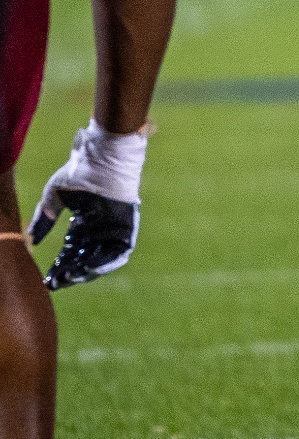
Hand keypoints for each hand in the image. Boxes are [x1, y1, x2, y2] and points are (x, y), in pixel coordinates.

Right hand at [31, 121, 147, 289]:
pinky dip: (107, 261)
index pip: (71, 252)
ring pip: (101, 257)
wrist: (102, 156)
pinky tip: (91, 269)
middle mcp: (98, 229)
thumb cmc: (78, 172)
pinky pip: (120, 250)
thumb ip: (43, 219)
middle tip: (57, 282)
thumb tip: (32, 239)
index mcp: (83, 223)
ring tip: (72, 277)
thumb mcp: (54, 198)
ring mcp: (113, 227)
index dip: (60, 266)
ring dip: (87, 270)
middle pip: (84, 258)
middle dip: (71, 272)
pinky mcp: (127, 225)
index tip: (48, 279)